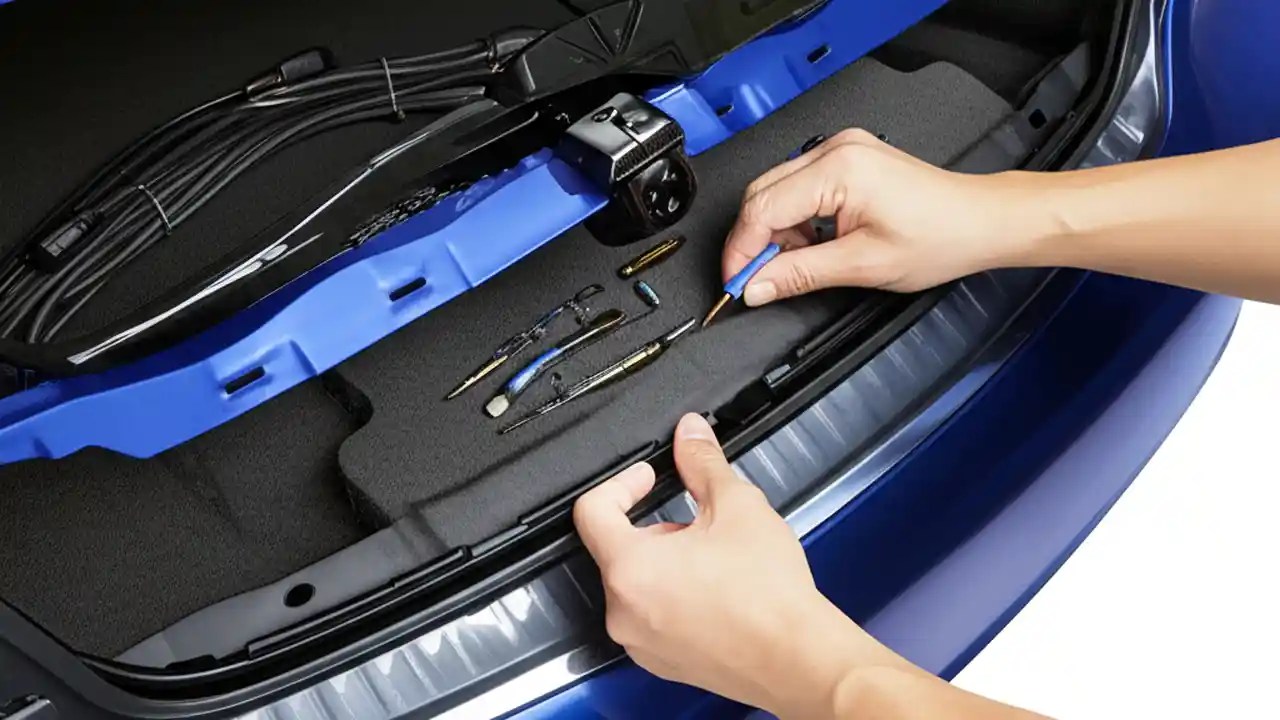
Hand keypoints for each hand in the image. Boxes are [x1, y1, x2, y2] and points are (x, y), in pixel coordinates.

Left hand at [573, 413, 912, 717]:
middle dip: (658, 527)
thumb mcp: (737, 506)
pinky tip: (718, 592)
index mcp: (629, 568)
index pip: (592, 510)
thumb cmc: (768, 596)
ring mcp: (641, 642)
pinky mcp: (662, 661)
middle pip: (619, 548)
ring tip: (717, 561)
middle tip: (702, 523)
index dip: (622, 483)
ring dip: (668, 563)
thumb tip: (689, 434)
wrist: (797, 659)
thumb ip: (702, 462)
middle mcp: (623, 611)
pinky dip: (676, 597)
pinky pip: (654, 616)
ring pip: (638, 583)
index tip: (648, 479)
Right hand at [723, 129, 1050, 304]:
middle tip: (754, 281)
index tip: (736, 283)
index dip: (742, 251)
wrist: (980, 221)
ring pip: (776, 192)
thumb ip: (800, 274)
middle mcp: (835, 149)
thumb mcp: (862, 265)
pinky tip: (809, 246)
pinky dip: (794, 222)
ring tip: (793, 266)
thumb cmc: (940, 236)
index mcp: (838, 168)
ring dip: (774, 234)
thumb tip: (755, 286)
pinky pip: (798, 188)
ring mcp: (840, 150)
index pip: (762, 209)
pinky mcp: (846, 159)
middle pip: (762, 196)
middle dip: (752, 243)